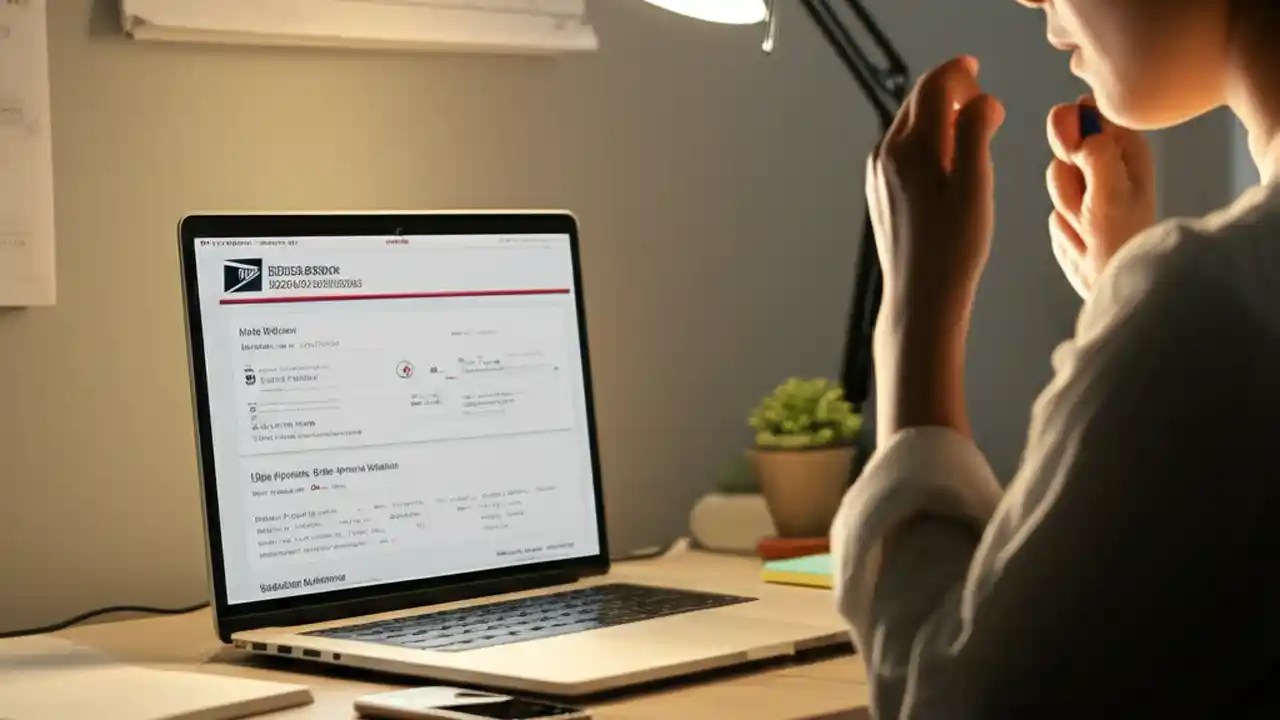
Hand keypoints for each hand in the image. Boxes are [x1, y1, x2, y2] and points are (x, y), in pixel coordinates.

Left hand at [867, 56, 1004, 442]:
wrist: (920, 299)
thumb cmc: (954, 248)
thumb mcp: (975, 185)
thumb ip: (975, 133)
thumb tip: (979, 98)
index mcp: (909, 148)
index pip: (931, 88)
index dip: (956, 72)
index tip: (976, 70)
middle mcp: (885, 156)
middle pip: (916, 104)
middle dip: (948, 92)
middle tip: (980, 97)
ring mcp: (879, 176)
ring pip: (909, 128)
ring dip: (939, 119)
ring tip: (971, 128)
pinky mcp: (882, 194)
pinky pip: (904, 153)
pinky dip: (928, 143)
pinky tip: (950, 161)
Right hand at [1046, 98, 1155, 297]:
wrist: (1114, 285)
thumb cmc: (1123, 236)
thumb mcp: (1112, 189)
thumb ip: (1094, 149)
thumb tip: (1076, 122)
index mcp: (1129, 149)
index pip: (1093, 110)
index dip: (1078, 125)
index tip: (1078, 149)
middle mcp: (1109, 165)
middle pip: (1066, 138)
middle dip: (1069, 169)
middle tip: (1085, 194)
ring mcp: (1088, 190)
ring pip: (1056, 174)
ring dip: (1068, 201)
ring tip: (1089, 224)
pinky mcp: (1072, 215)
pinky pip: (1054, 208)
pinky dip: (1065, 225)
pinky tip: (1082, 239)